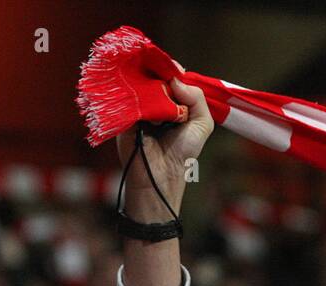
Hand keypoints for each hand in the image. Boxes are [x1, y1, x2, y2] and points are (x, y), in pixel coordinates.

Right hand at [115, 78, 213, 221]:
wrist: (161, 177)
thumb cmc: (183, 153)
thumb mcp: (202, 124)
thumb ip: (196, 97)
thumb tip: (174, 79)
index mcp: (172, 102)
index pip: (169, 76)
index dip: (171, 69)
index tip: (172, 68)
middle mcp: (154, 102)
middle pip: (153, 76)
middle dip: (158, 75)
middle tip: (162, 80)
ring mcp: (137, 109)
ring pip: (139, 86)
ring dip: (148, 90)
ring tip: (156, 104)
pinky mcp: (124, 117)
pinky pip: (127, 100)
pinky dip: (136, 100)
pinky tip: (147, 110)